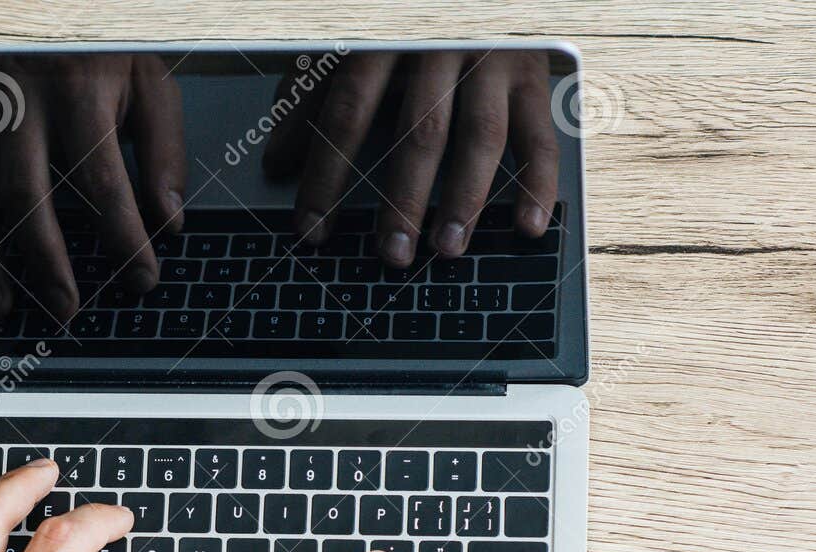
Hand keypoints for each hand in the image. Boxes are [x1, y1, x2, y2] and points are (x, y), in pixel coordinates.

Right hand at [0, 54, 186, 321]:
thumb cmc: (96, 41)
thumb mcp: (147, 75)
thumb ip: (164, 148)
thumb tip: (170, 221)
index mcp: (77, 89)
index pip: (102, 179)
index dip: (124, 236)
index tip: (143, 279)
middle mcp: (17, 101)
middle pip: (25, 195)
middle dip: (46, 263)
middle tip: (65, 311)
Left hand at [264, 49, 557, 263]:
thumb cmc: (398, 31)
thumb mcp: (347, 52)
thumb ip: (309, 101)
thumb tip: (276, 164)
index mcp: (384, 42)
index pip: (348, 114)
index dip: (327, 175)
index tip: (313, 229)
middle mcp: (440, 49)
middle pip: (420, 133)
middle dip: (404, 200)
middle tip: (392, 255)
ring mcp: (491, 61)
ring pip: (481, 136)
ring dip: (465, 199)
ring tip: (448, 249)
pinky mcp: (532, 76)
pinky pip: (539, 134)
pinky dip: (538, 184)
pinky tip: (528, 226)